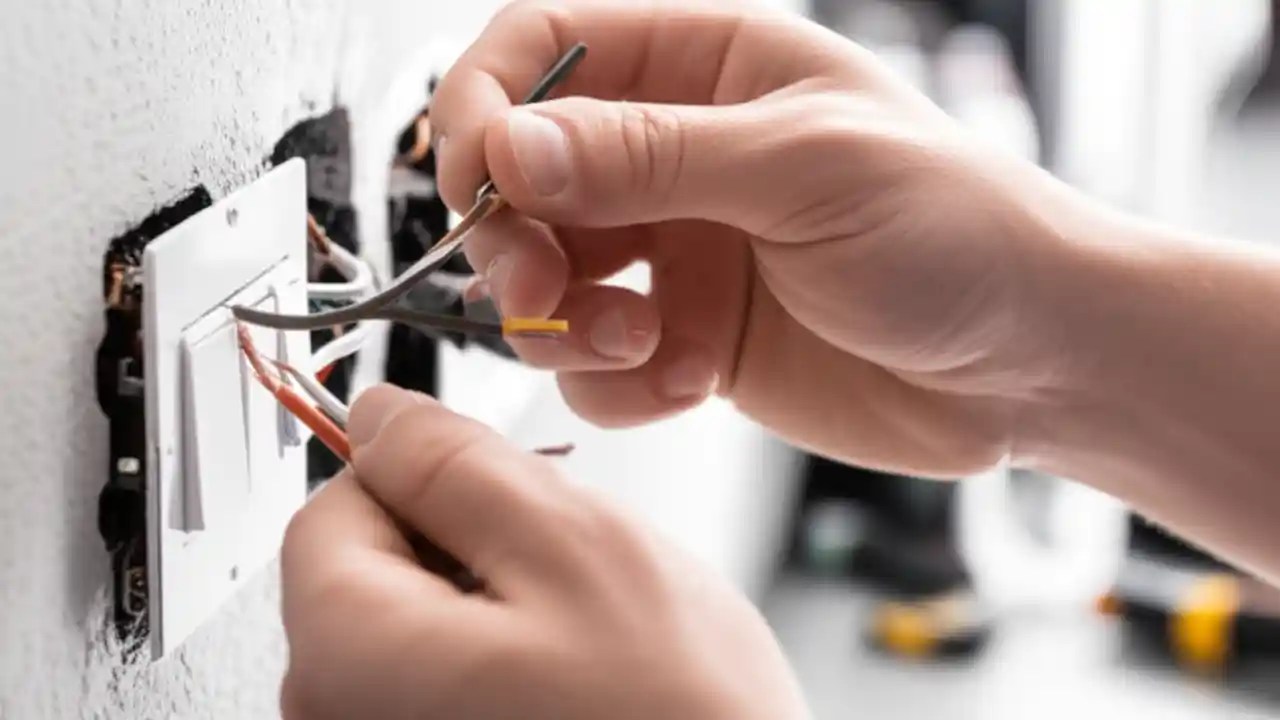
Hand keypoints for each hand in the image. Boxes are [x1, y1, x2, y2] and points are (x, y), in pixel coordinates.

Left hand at [280, 385, 808, 719]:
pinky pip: (447, 680)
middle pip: (374, 565)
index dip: (425, 471)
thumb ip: (453, 463)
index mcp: (347, 655)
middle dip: (468, 539)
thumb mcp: (570, 545)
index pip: (332, 501)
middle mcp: (337, 718)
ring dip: (498, 601)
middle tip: (567, 570)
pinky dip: (506, 659)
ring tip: (585, 636)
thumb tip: (380, 413)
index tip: (501, 484)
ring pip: (423, 619)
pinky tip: (574, 680)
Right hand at [431, 0, 1095, 477]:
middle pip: (523, 176)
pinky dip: (618, 386)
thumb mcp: (803, 170)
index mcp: (709, 70)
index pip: (544, 49)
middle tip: (537, 290)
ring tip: (641, 345)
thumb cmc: (961, 232)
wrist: (1035, 363)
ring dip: (565, 324)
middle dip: (511, 238)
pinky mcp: (688, 339)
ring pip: (547, 278)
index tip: (478, 179)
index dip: (486, 107)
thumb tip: (509, 144)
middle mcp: (679, 157)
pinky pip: (597, 365)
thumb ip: (647, 156)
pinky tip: (687, 384)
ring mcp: (680, 251)